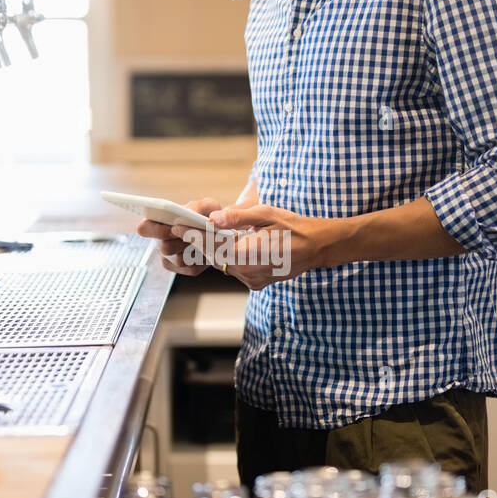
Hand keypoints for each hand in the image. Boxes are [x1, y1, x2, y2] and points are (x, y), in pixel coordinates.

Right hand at [136, 196, 221, 276]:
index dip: (155, 230)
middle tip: (197, 233)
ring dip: (195, 250)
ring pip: (179, 260)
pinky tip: (208, 250)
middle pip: (164, 247)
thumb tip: (192, 214)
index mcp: (157, 224)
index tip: (173, 228)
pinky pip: (191, 269)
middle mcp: (160, 242)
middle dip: (182, 240)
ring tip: (206, 240)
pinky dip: (203, 260)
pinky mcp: (184, 269)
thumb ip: (198, 206)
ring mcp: (170, 258)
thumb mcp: (205, 205)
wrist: (219, 232)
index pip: (144, 229)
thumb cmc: (207, 215)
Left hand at [172, 202, 336, 289]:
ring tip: (202, 235)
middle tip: (185, 229)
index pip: (214, 246)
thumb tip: (214, 218)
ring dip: (213, 251)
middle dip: (200, 243)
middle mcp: (250, 272)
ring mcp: (253, 280)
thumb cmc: (294, 227)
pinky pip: (235, 270)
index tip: (179, 227)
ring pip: (224, 265)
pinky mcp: (256, 283)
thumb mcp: (266, 214)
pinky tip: (225, 245)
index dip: (195, 236)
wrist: (317, 248)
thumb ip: (238, 217)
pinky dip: (227, 258)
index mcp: (250, 254)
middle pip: (215, 258)